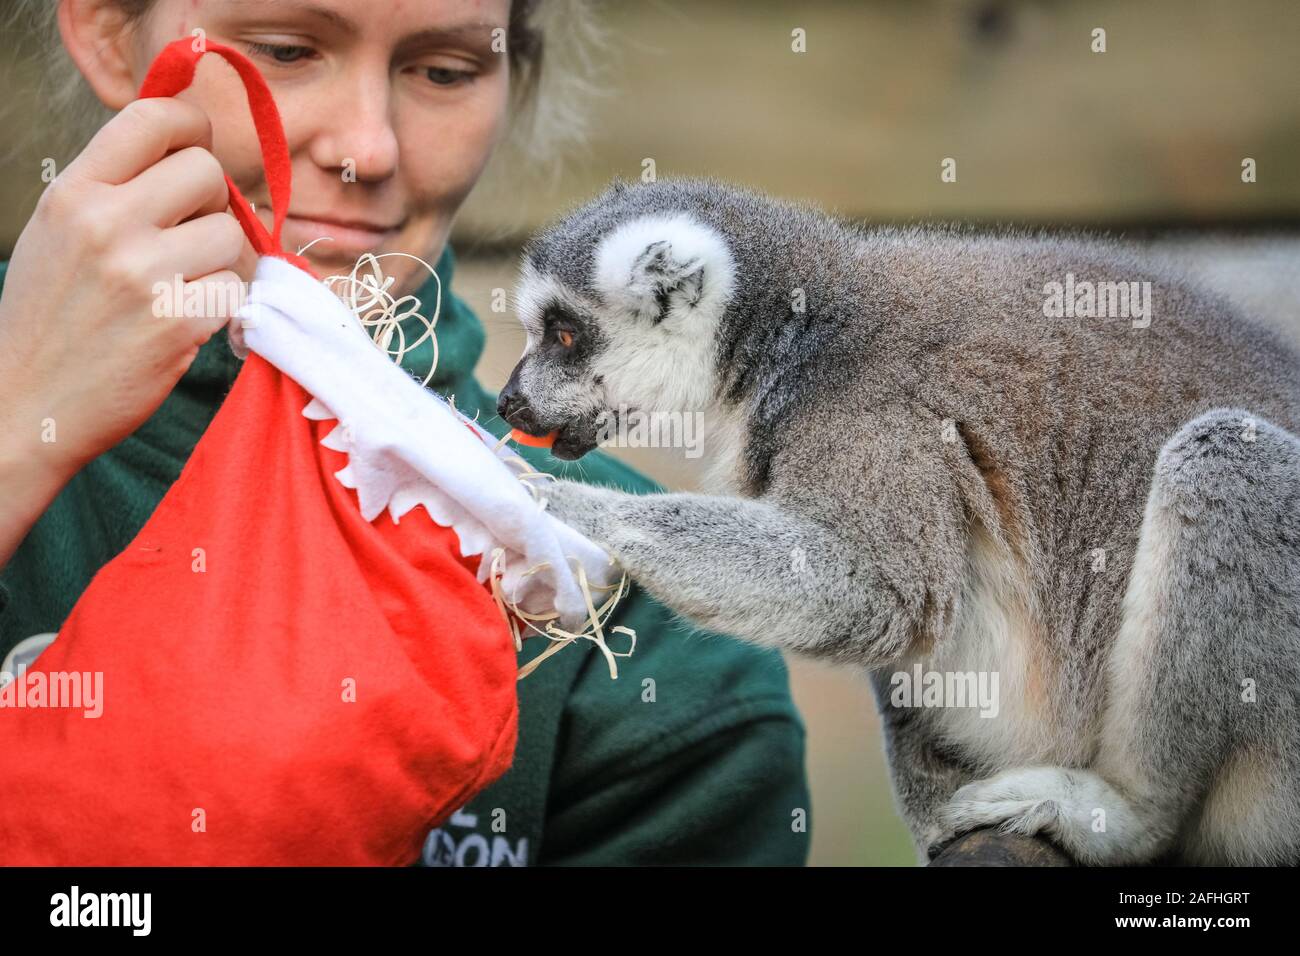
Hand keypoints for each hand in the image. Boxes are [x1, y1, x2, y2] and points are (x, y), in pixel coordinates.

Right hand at [0, 96, 250, 478]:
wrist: (26, 403)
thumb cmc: (51, 317)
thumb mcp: (59, 231)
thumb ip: (115, 187)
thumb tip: (187, 147)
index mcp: (74, 193)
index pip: (153, 118)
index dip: (191, 128)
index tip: (195, 153)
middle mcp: (107, 223)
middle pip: (207, 171)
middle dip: (211, 203)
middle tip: (190, 238)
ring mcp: (144, 274)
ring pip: (232, 233)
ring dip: (223, 260)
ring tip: (185, 286)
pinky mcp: (178, 323)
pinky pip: (237, 289)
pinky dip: (224, 307)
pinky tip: (189, 321)